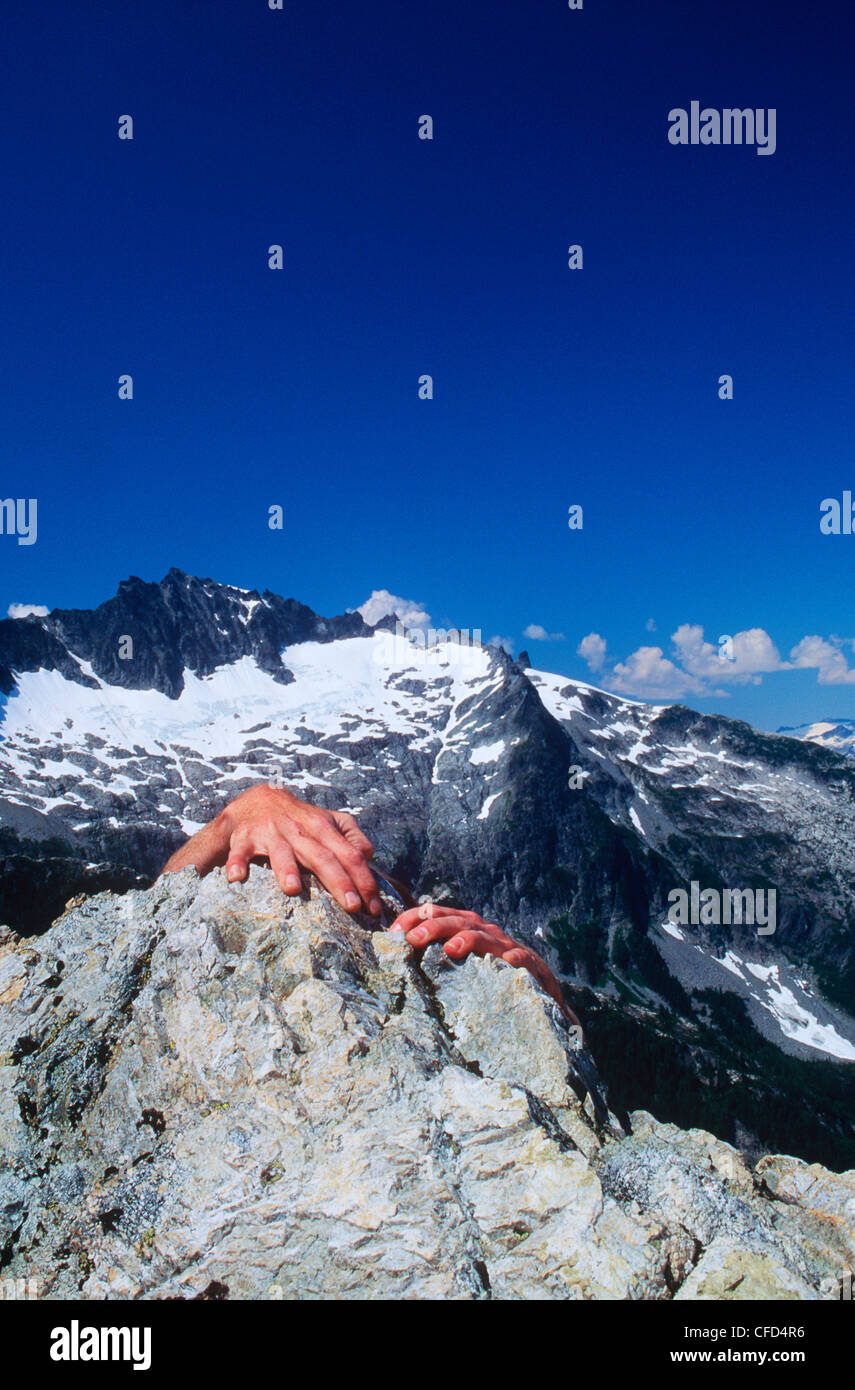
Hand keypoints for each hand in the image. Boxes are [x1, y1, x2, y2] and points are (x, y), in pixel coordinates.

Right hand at [162, 783, 381, 916]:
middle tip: (352, 907)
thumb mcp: (328, 821)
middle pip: (322, 857)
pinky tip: (236, 878)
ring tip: (292, 889)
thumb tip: (368, 856)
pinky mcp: (245, 838)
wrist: (257, 800)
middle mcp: (300, 830)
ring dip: (285, 869)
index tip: (375, 907)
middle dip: (339, 881)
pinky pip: (241, 852)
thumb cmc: (299, 819)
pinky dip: (237, 863)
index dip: (364, 880)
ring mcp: (272, 833)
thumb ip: (351, 836)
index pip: (350, 854)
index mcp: (323, 828)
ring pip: (281, 852)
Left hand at [389, 902, 567, 1011]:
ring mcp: (504, 945)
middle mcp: (483, 931)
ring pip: (483, 936)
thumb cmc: (490, 970)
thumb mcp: (459, 959)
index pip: (434, 913)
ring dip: (467, 939)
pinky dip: (512, 958)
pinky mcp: (526, 963)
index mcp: (464, 927)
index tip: (392, 932)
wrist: (537, 981)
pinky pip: (519, 958)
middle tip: (413, 939)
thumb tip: (396, 955)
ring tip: (451, 948)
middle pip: (456, 921)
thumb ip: (432, 954)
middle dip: (433, 926)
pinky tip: (506, 962)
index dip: (412, 918)